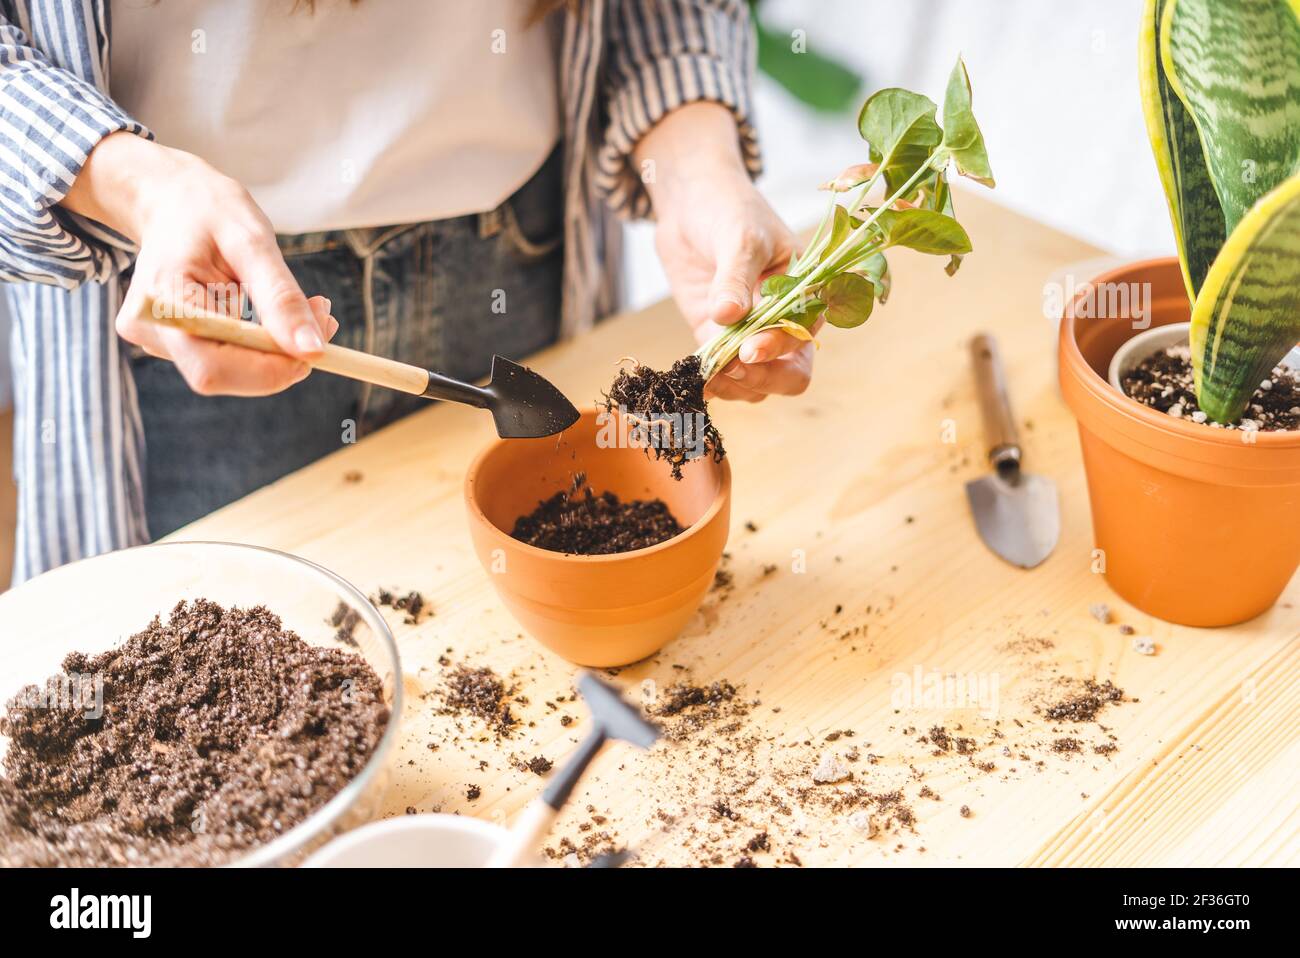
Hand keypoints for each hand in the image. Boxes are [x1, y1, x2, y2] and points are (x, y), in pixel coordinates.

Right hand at [63, 132, 335, 395]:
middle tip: (323, 317)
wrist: (173, 199)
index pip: (213, 367)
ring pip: (231, 370)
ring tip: (306, 305)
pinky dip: (264, 342)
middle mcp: (151, 329)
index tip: (318, 346)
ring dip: (278, 347)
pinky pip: (229, 357)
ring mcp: (160, 340)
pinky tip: (277, 313)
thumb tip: (312, 350)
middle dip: (281, 356)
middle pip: (223, 374)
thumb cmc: (208, 209)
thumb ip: (280, 297)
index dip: (270, 369)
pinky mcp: (177, 343)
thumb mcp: (252, 241)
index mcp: (160, 300)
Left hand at [637, 104, 807, 401]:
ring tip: (709, 373)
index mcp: (805, 293)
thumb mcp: (739, 236)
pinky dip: (712, 381)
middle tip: (731, 367)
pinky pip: (723, 374)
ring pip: (757, 383)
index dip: (779, 347)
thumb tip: (727, 316)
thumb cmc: (729, 208)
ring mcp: (750, 333)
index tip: (749, 348)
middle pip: (790, 374)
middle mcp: (783, 320)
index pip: (804, 335)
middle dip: (763, 377)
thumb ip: (734, 277)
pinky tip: (695, 378)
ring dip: (736, 385)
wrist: (692, 200)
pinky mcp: (718, 337)